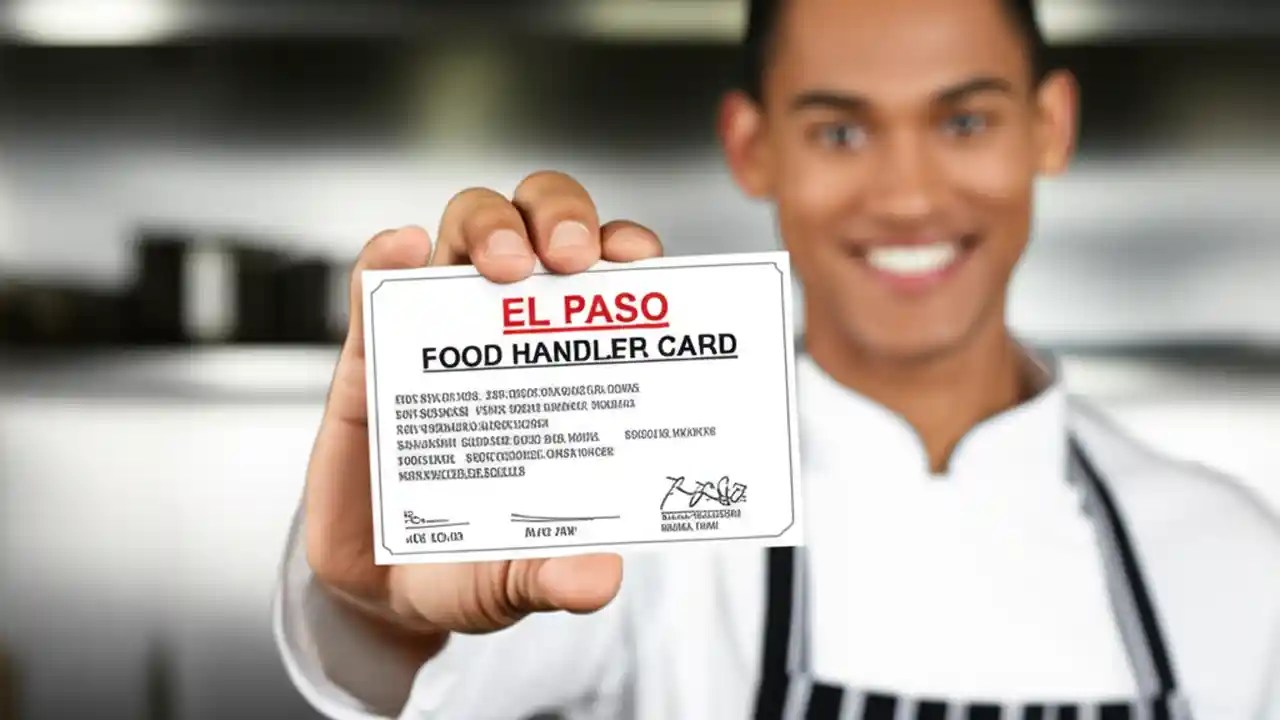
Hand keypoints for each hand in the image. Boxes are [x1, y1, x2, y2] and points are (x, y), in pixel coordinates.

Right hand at [304, 171, 662, 652]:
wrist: (387, 594)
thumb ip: (553, 576)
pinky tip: (399, 251)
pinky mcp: (369, 357)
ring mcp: (439, 338)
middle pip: (539, 229)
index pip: (608, 286)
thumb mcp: (518, 579)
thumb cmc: (472, 564)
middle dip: (561, 218)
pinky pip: (373, 287)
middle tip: (570, 257)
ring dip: (488, 227)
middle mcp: (509, 339)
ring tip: (501, 262)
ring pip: (465, 234)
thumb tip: (596, 577)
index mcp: (567, 374)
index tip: (642, 263)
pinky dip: (383, 258)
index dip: (628, 253)